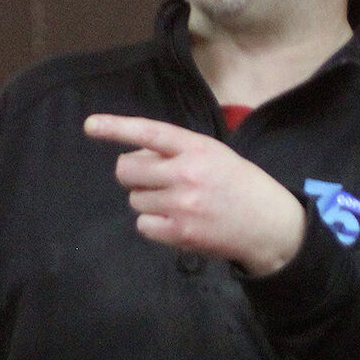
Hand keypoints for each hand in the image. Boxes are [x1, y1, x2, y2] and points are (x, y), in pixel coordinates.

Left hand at [84, 114, 304, 275]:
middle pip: (128, 171)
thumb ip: (177, 151)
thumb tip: (135, 157)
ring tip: (177, 203)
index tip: (90, 126)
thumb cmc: (238, 185)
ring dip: (148, 200)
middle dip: (133, 175)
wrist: (269, 226)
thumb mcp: (215, 155)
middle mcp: (187, 174)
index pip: (149, 132)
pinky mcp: (179, 233)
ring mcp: (182, 205)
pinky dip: (153, 224)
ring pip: (135, 199)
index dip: (116, 127)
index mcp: (197, 148)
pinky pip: (143, 224)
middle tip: (153, 180)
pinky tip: (176, 221)